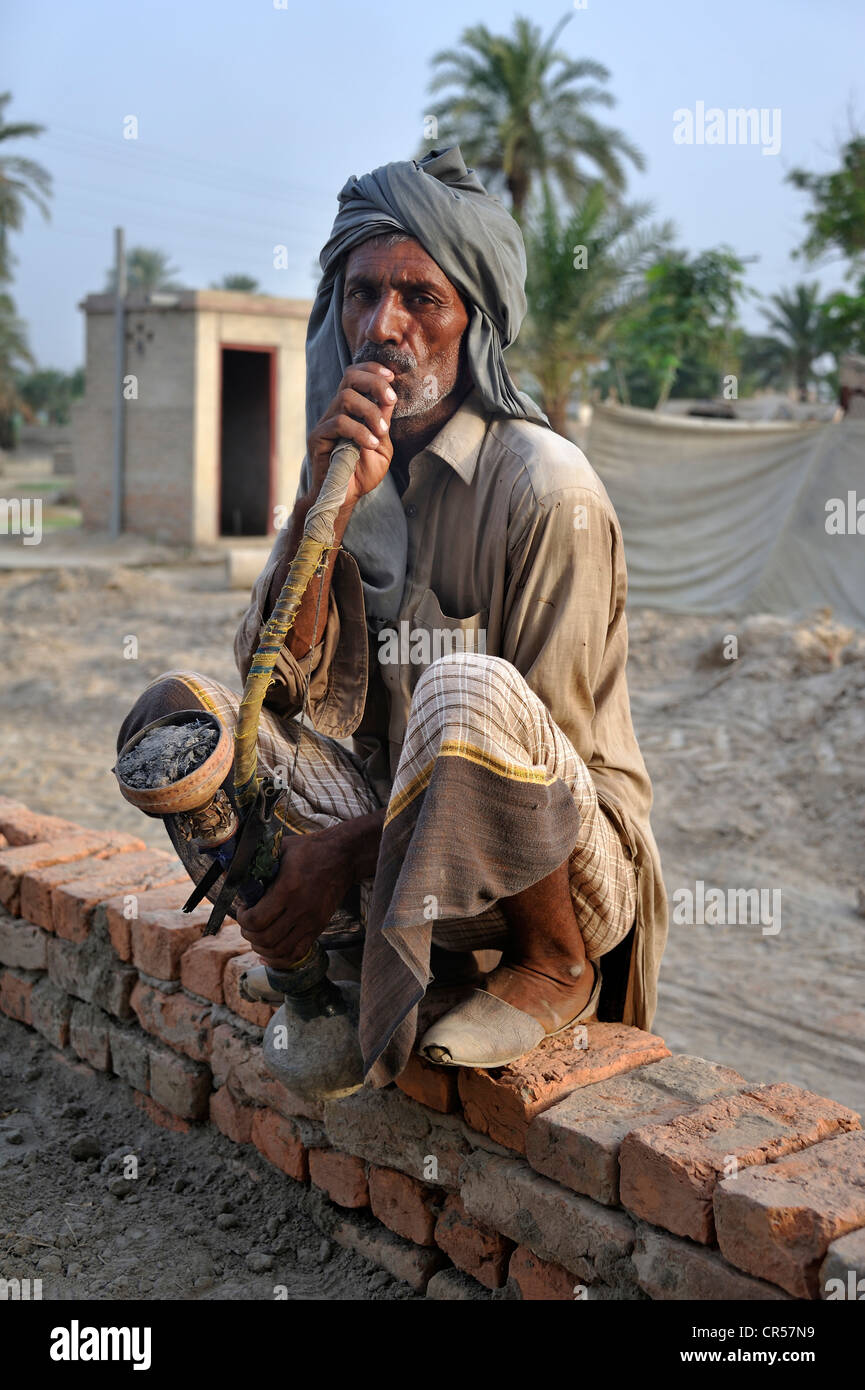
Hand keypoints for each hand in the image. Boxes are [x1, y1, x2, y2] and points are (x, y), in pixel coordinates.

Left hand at [235, 825, 352, 968]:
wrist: (343, 857)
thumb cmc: (310, 849)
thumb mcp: (281, 849)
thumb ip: (258, 860)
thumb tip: (231, 870)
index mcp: (288, 889)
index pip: (257, 920)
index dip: (242, 919)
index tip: (243, 908)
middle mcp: (300, 910)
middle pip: (265, 939)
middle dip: (248, 933)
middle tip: (247, 922)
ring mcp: (311, 922)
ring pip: (279, 951)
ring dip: (261, 947)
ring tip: (257, 934)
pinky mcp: (318, 928)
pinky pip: (296, 955)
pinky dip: (279, 960)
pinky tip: (268, 954)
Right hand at [307, 362, 396, 508]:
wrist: (344, 498)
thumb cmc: (361, 473)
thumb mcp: (381, 446)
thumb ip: (383, 423)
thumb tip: (388, 398)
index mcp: (350, 410)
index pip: (355, 376)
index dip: (372, 370)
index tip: (392, 376)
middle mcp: (336, 411)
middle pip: (349, 377)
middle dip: (374, 382)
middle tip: (390, 399)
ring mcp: (325, 423)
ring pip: (346, 397)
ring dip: (370, 412)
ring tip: (381, 432)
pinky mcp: (318, 438)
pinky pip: (339, 423)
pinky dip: (360, 431)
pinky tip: (371, 444)